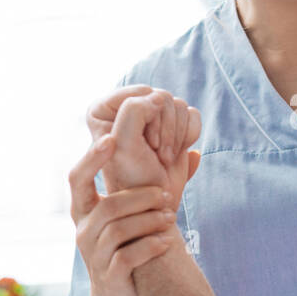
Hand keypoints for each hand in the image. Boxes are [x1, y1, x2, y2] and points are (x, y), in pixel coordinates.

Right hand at [68, 135, 177, 295]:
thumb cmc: (132, 246)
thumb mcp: (137, 214)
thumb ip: (160, 183)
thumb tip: (195, 153)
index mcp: (84, 210)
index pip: (77, 178)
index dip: (92, 158)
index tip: (112, 138)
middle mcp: (83, 230)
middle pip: (109, 206)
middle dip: (141, 197)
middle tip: (166, 195)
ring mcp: (93, 255)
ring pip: (119, 229)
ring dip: (149, 220)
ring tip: (170, 218)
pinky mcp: (108, 275)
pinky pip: (128, 256)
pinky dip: (151, 246)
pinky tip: (166, 243)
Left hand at [92, 88, 200, 205]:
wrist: (157, 203)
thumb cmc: (133, 179)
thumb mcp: (125, 144)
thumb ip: (133, 111)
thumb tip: (159, 97)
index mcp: (104, 110)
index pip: (139, 92)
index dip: (146, 116)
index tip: (143, 143)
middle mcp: (128, 108)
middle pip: (161, 97)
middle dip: (164, 128)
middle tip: (155, 153)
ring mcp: (154, 116)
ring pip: (178, 104)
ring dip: (175, 135)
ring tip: (164, 157)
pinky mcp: (175, 125)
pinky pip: (192, 114)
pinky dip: (189, 135)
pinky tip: (175, 152)